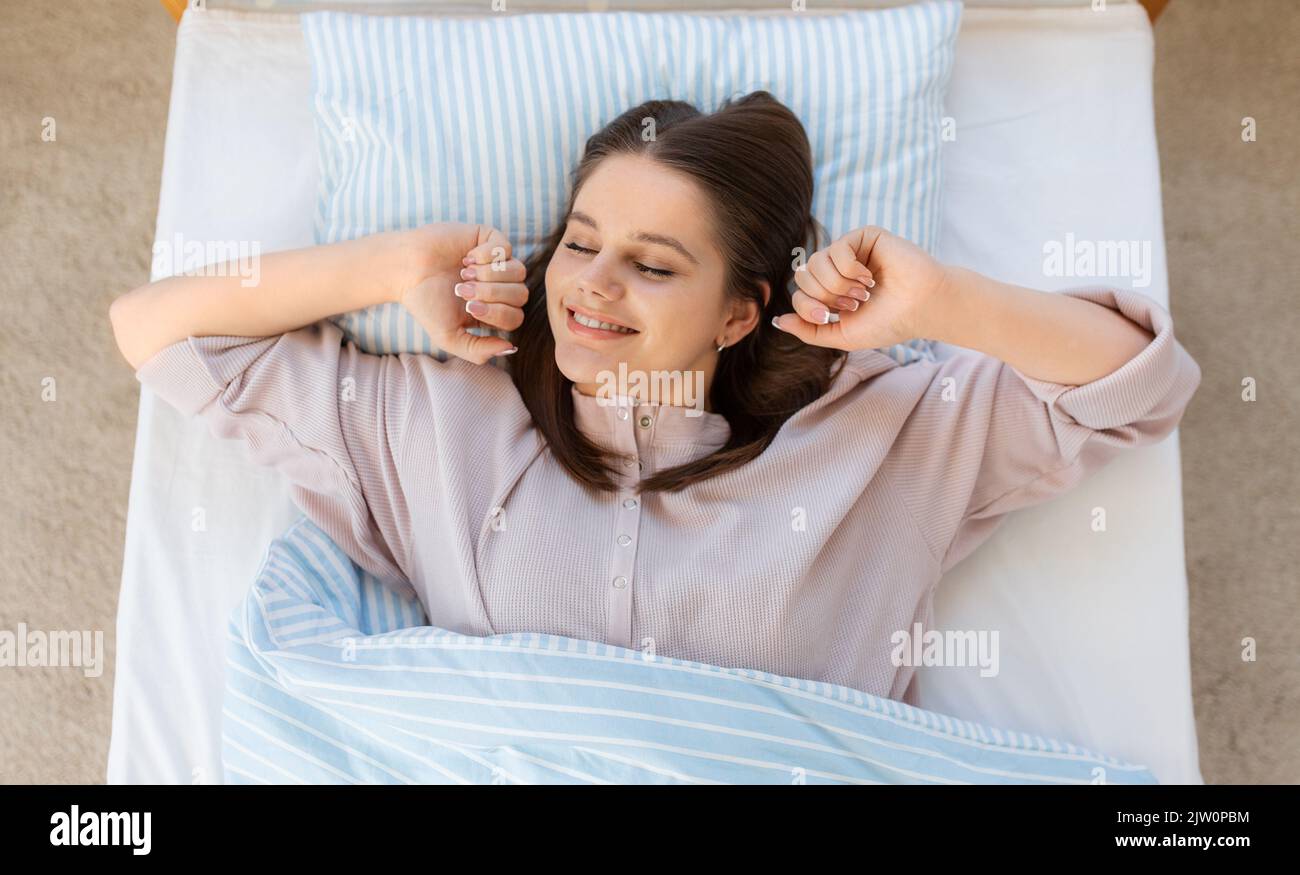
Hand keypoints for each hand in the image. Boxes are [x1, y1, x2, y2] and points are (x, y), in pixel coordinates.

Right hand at [395, 223, 527, 364]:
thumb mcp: (449, 338)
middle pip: (521, 294)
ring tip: (464, 274)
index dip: (497, 313)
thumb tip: (510, 347)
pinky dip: (486, 255)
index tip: (468, 307)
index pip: (515, 317)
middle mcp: (499, 287)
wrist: (406, 270)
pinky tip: (466, 258)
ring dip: (490, 275)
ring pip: (518, 271)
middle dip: (490, 294)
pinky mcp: (490, 240)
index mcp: (493, 311)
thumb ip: (478, 351)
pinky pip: (507, 248)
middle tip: (461, 289)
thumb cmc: (426, 303)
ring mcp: (497, 263)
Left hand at [773, 226, 951, 351]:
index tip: (833, 316)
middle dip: (824, 296)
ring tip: (863, 292)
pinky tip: (869, 276)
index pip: (799, 294)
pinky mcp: (864, 236)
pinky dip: (849, 269)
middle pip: (802, 276)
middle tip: (853, 303)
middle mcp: (838, 269)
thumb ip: (809, 330)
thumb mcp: (842, 335)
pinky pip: (836, 249)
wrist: (921, 308)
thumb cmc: (888, 322)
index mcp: (831, 292)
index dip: (809, 307)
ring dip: (837, 284)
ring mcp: (850, 251)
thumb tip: (777, 321)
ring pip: (815, 262)